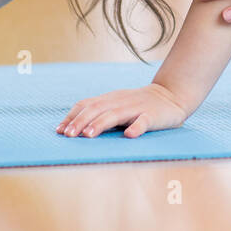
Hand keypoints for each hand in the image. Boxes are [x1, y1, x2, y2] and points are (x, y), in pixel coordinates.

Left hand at [57, 83, 192, 138]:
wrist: (171, 96)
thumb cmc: (138, 105)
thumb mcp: (116, 106)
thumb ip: (98, 114)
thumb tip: (70, 130)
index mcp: (110, 99)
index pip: (86, 105)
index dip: (72, 117)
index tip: (60, 131)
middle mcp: (120, 102)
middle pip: (97, 109)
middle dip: (81, 121)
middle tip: (69, 135)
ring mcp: (136, 108)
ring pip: (116, 115)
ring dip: (100, 124)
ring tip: (88, 135)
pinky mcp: (152, 115)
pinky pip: (144, 121)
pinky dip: (136, 127)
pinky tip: (130, 135)